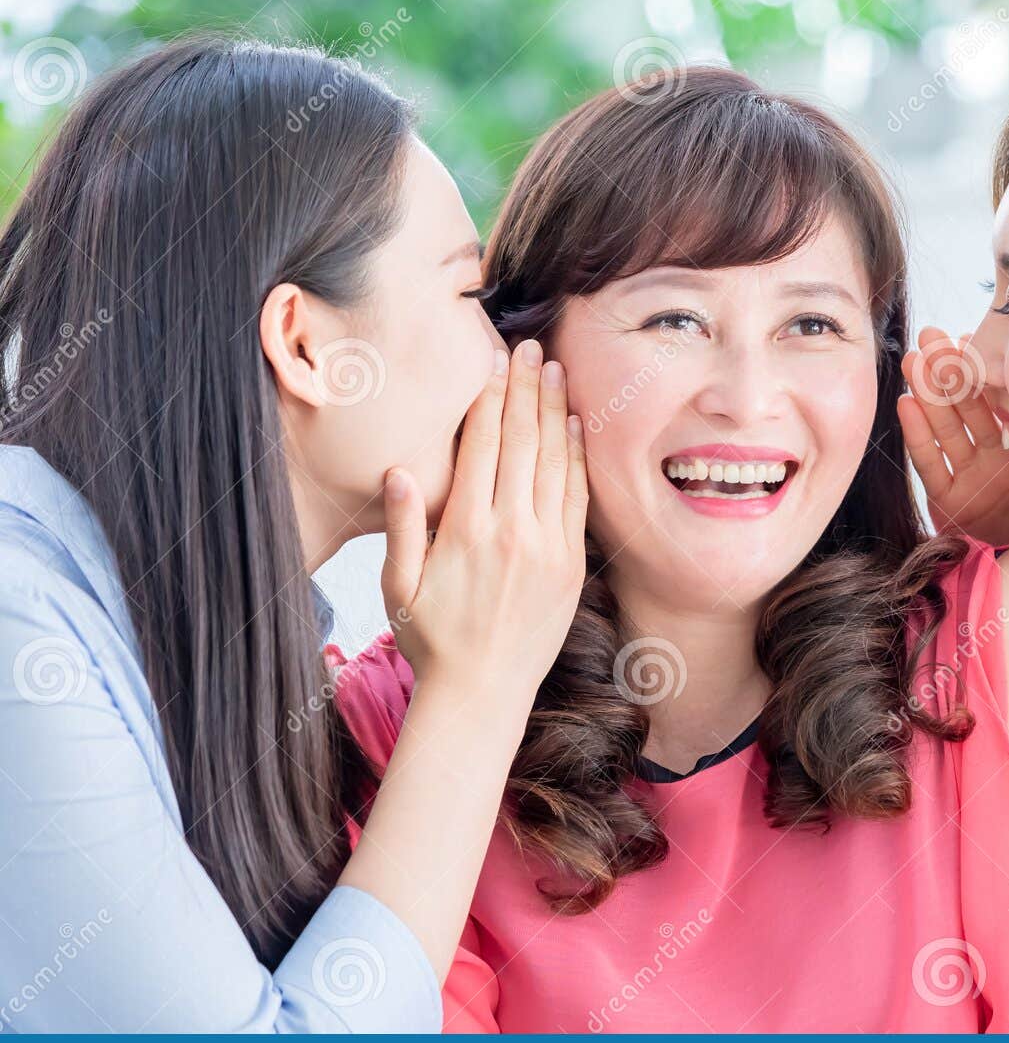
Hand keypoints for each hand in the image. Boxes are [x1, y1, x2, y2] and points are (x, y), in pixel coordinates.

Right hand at [379, 339, 587, 703]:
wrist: (482, 694)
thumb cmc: (431, 640)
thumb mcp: (398, 586)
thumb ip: (402, 526)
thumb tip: (398, 469)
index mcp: (464, 530)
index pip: (481, 446)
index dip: (490, 398)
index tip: (494, 361)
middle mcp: (510, 532)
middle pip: (521, 442)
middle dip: (526, 389)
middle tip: (531, 347)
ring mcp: (546, 547)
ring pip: (553, 463)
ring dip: (555, 412)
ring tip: (555, 371)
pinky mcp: (570, 565)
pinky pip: (576, 498)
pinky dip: (577, 458)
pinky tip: (576, 427)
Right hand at [897, 325, 1008, 564]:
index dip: (994, 376)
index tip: (978, 341)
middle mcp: (998, 458)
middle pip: (973, 406)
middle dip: (951, 370)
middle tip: (934, 336)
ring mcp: (970, 475)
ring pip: (948, 427)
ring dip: (929, 393)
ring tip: (913, 359)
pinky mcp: (945, 498)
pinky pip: (930, 463)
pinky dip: (918, 436)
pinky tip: (906, 405)